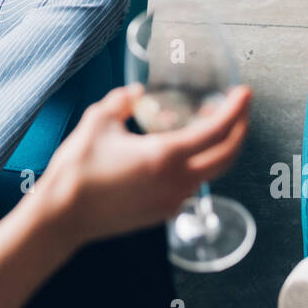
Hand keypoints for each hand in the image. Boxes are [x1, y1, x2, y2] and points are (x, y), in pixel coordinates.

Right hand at [36, 83, 250, 249]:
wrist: (63, 214)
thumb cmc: (78, 168)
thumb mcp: (99, 121)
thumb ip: (122, 101)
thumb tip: (136, 93)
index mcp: (166, 155)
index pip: (218, 131)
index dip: (236, 109)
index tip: (244, 94)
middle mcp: (177, 181)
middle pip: (227, 155)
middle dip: (239, 129)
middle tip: (238, 108)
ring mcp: (173, 200)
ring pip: (212, 172)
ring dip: (218, 148)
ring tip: (205, 125)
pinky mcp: (163, 212)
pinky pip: (192, 185)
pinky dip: (197, 165)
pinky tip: (179, 151)